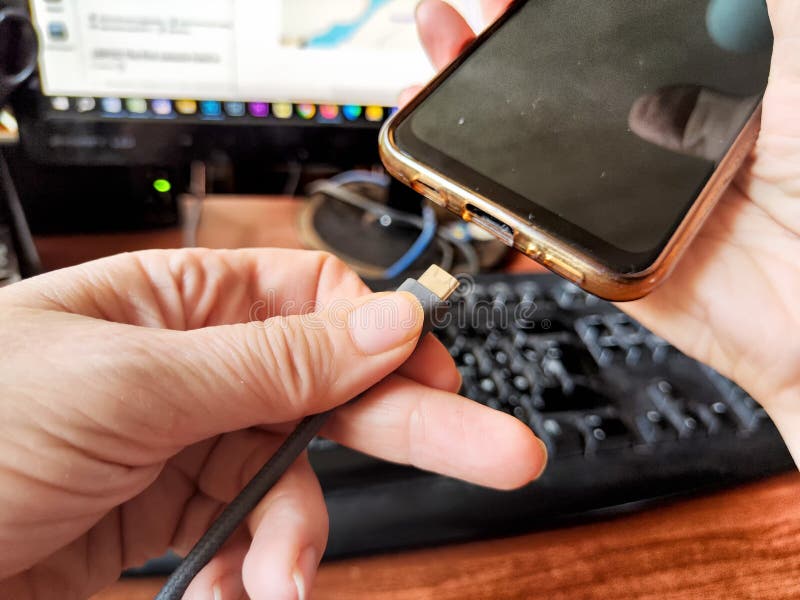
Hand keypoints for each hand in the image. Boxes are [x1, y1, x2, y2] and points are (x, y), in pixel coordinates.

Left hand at [0, 249, 544, 598]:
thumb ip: (271, 358)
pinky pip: (251, 534)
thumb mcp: (130, 380)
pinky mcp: (170, 517)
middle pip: (330, 388)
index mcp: (179, 303)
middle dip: (413, 424)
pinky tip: (246, 588)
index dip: (384, 334)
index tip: (437, 372)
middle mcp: (193, 368)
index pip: (317, 302)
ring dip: (301, 534)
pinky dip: (261, 567)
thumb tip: (383, 321)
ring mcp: (185, 445)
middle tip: (497, 452)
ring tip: (280, 581)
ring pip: (295, 478)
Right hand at [413, 0, 799, 460]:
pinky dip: (490, 211)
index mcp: (700, 87)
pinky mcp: (613, 262)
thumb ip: (750, 12)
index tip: (511, 0)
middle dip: (492, 59)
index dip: (547, 19)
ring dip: (472, 129)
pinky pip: (542, 238)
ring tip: (428, 87)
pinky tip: (453, 177)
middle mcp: (658, 143)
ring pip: (535, 164)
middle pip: (556, 99)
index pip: (602, 46)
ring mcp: (630, 205)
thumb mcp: (792, 57)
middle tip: (455, 27)